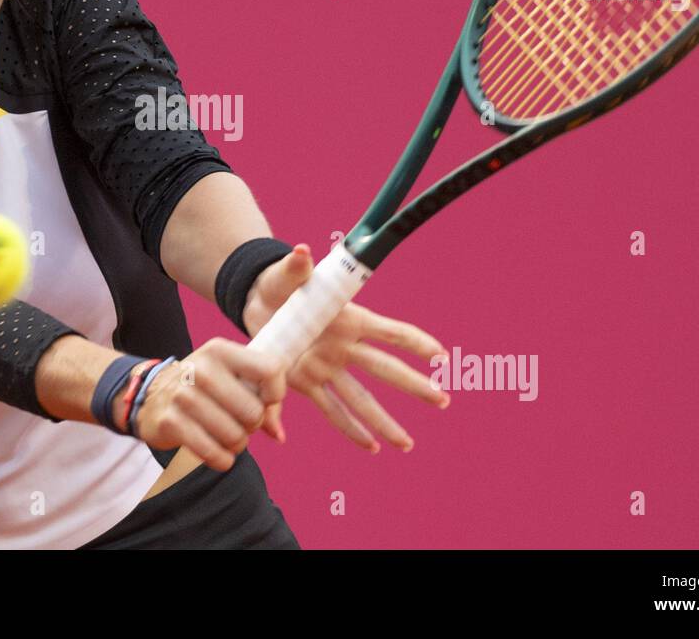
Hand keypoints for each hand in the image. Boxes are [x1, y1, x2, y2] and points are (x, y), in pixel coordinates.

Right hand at [130, 338, 286, 471]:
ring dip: (237, 445)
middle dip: (253, 425)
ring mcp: (183, 394)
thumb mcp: (232, 379)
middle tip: (240, 422)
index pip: (270, 369)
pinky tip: (220, 456)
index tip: (265, 401)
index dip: (276, 393)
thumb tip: (279, 436)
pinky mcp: (170, 421)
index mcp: (220, 350)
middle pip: (254, 411)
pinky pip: (212, 452)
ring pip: (235, 436)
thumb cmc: (206, 388)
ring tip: (228, 437)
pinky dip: (222, 460)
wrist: (152, 396)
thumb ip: (264, 401)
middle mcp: (201, 368)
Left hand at [241, 243, 449, 453]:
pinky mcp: (305, 382)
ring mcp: (327, 367)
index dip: (416, 343)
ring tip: (407, 444)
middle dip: (414, 386)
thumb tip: (301, 252)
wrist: (255, 302)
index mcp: (347, 318)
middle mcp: (343, 346)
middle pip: (385, 370)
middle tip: (443, 401)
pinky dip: (346, 429)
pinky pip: (330, 410)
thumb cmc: (279, 282)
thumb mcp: (287, 274)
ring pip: (361, 400)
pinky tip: (371, 447)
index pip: (389, 332)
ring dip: (384, 422)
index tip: (442, 357)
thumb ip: (296, 267)